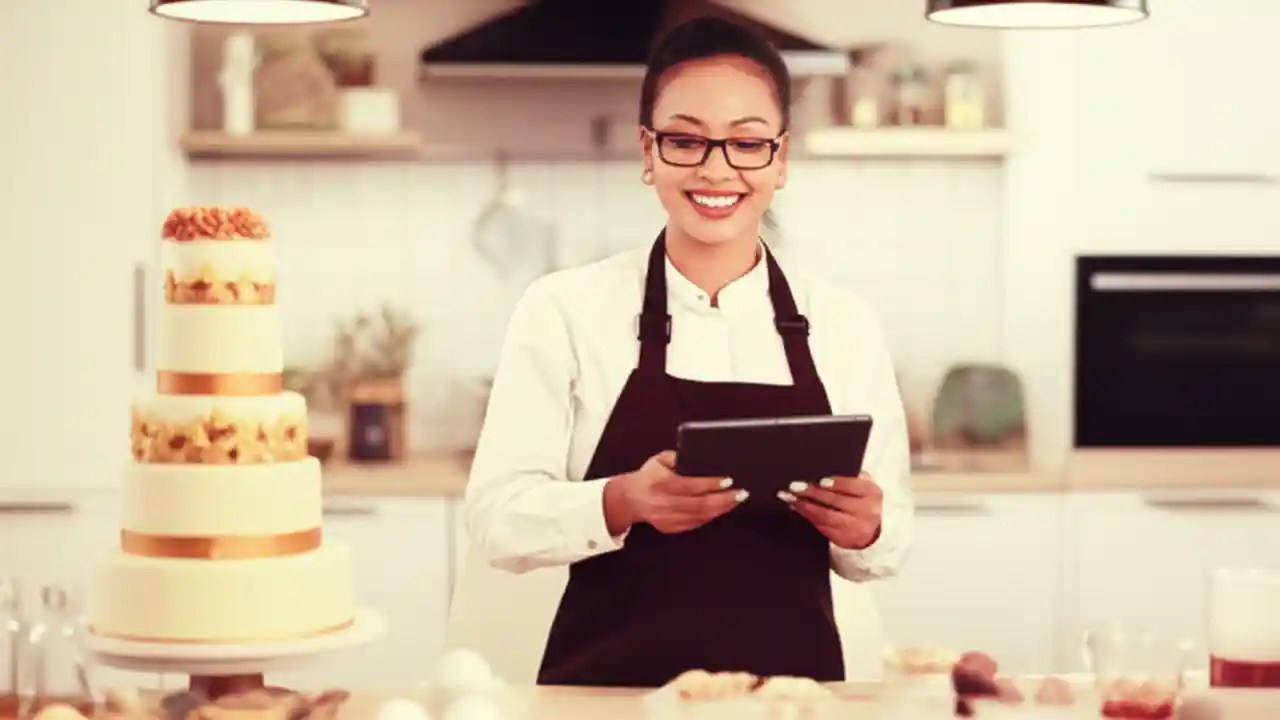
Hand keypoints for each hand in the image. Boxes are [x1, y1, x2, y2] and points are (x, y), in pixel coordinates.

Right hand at [603, 451, 747, 534]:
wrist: (630, 499)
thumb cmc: (648, 476)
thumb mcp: (659, 460)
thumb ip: (677, 456)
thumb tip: (696, 454)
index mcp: (662, 484)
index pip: (691, 485)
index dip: (711, 484)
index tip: (728, 481)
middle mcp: (664, 503)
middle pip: (699, 505)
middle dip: (723, 500)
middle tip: (741, 494)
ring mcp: (667, 518)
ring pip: (700, 517)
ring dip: (721, 509)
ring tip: (736, 501)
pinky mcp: (671, 528)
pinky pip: (695, 524)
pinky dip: (710, 516)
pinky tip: (721, 509)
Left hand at [778, 472, 882, 549]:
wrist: (873, 529)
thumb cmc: (862, 500)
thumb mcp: (863, 486)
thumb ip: (849, 476)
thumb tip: (820, 472)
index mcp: (872, 493)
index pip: (854, 487)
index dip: (837, 483)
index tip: (821, 480)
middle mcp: (866, 512)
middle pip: (837, 502)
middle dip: (813, 493)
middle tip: (795, 487)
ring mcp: (854, 528)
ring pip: (826, 517)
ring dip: (805, 506)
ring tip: (791, 498)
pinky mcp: (842, 540)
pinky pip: (822, 527)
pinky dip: (808, 516)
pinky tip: (798, 508)